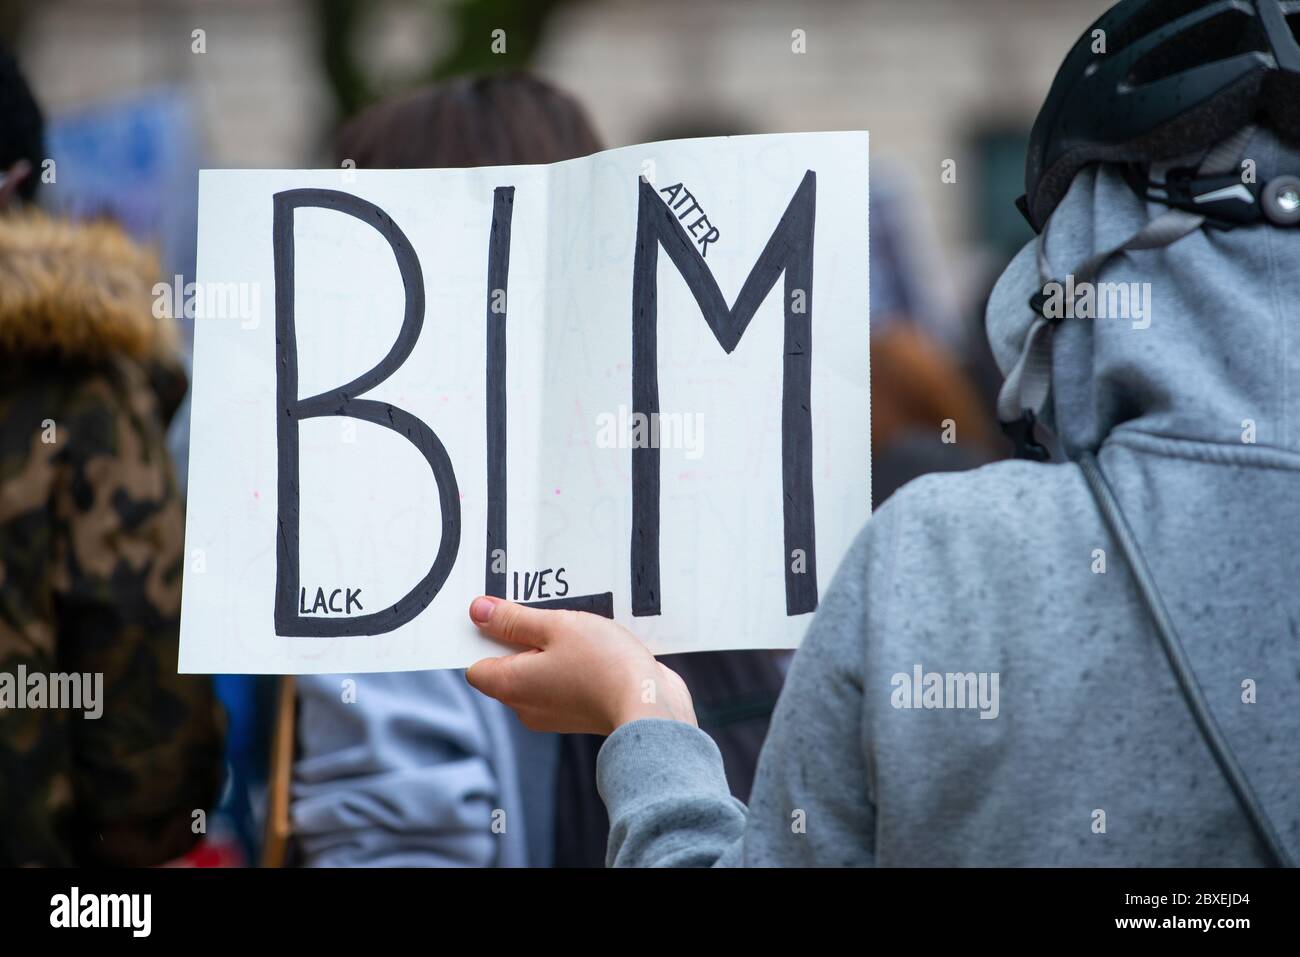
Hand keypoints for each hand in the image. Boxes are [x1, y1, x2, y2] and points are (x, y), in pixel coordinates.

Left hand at [465, 596, 696, 734]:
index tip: (505, 614)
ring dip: (551, 650)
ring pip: (537, 673)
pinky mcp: (577, 713)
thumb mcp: (556, 626)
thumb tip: (478, 611)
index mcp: (509, 686)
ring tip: (576, 631)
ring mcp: (552, 713)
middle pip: (507, 667)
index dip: (486, 638)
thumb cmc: (602, 664)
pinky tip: (592, 648)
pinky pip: (562, 682)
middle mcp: (525, 706)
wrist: (650, 704)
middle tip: (548, 617)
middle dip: (522, 640)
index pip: (476, 664)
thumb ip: (514, 620)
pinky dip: (571, 665)